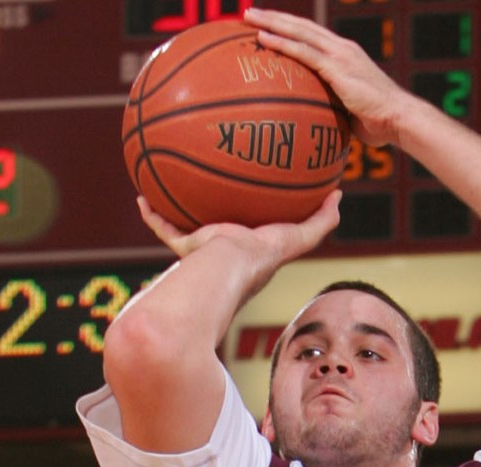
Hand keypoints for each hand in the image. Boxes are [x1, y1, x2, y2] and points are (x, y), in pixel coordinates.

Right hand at [137, 190, 340, 265]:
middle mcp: (227, 251)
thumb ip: (321, 220)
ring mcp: (204, 251)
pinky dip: (153, 215)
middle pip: (221, 227)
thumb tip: (338, 195)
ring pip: (188, 228)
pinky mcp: (185, 249)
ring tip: (168, 185)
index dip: (256, 215)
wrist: (228, 266)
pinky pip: (165, 229)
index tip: (254, 195)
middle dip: (217, 211)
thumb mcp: (299, 236)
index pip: (257, 230)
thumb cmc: (263, 255)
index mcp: (253, 248)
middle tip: (212, 186)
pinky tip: (142, 196)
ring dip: (179, 211)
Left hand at [242, 7, 418, 147]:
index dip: (291, 27)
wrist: (399, 119)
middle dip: (275, 17)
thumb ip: (333, 108)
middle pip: (302, 26)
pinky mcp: (338, 68)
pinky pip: (304, 52)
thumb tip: (317, 123)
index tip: (269, 23)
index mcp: (346, 55)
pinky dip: (282, 44)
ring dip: (272, 23)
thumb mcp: (352, 111)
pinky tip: (263, 39)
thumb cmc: (379, 122)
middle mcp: (342, 49)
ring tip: (249, 18)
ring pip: (300, 32)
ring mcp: (340, 56)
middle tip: (251, 13)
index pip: (313, 35)